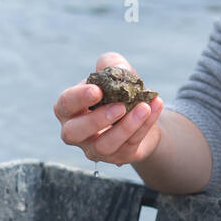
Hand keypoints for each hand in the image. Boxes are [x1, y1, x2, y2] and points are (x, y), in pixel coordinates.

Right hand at [52, 52, 164, 166]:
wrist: (142, 113)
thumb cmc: (118, 92)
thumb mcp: (115, 73)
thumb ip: (112, 64)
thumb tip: (119, 67)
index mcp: (70, 109)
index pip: (65, 105)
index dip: (78, 99)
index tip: (97, 90)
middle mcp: (76, 133)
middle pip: (74, 133)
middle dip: (96, 120)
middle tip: (120, 107)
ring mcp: (95, 149)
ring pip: (104, 145)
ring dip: (126, 127)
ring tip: (144, 107)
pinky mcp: (119, 157)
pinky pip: (130, 144)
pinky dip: (145, 125)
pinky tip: (156, 106)